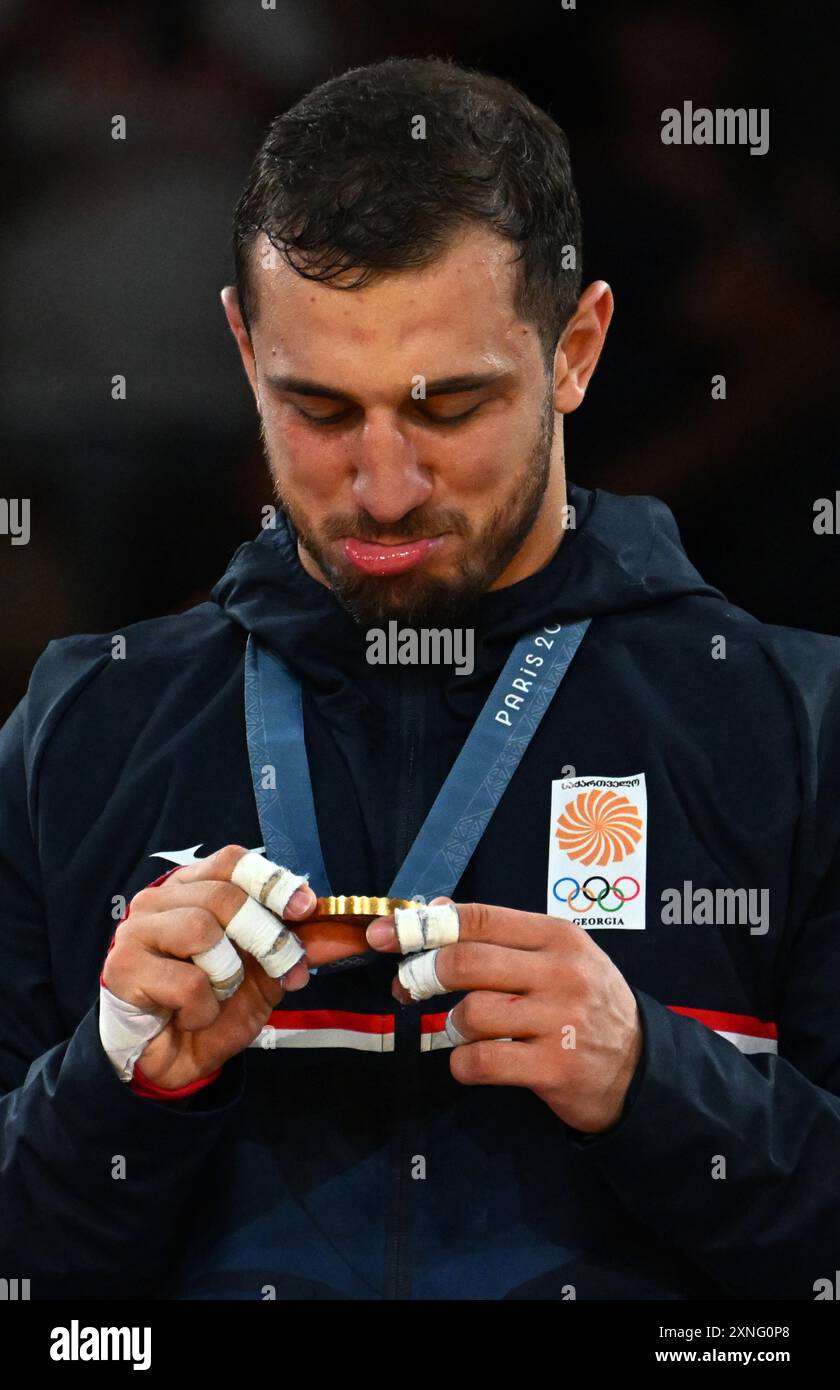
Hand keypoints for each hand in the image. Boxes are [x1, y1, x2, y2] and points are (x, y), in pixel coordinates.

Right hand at [103, 844, 315, 1088]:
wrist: (168, 1061)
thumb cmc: (212, 1008)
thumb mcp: (266, 976)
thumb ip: (300, 949)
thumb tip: (352, 934)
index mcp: (192, 889)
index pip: (232, 861)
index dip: (272, 881)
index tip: (305, 909)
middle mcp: (159, 900)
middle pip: (224, 896)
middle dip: (267, 938)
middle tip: (287, 971)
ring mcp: (134, 931)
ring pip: (202, 931)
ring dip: (228, 976)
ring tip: (220, 997)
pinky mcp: (121, 969)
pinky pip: (186, 982)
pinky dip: (204, 1009)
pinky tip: (191, 1017)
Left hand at [365, 898, 642, 1133]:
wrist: (641, 1067)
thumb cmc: (586, 1004)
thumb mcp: (558, 956)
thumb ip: (502, 935)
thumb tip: (436, 911)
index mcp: (558, 936)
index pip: (478, 920)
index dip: (422, 926)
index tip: (385, 936)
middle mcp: (561, 973)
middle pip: (466, 962)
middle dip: (423, 975)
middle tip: (408, 988)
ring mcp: (560, 1021)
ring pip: (471, 1013)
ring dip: (450, 1026)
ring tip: (461, 1031)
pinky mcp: (555, 1067)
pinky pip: (483, 1062)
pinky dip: (463, 1064)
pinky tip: (471, 1062)